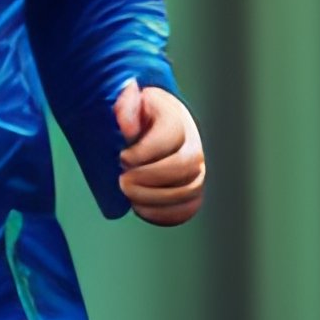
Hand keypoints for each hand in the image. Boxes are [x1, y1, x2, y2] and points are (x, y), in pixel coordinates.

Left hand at [113, 79, 204, 225]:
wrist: (143, 131)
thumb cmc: (131, 118)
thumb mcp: (125, 104)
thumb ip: (126, 105)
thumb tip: (129, 118)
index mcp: (176, 117)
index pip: (171, 135)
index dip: (145, 151)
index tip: (122, 157)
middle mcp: (193, 143)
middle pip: (187, 164)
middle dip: (151, 178)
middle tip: (122, 181)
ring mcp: (197, 169)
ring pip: (191, 189)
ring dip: (156, 198)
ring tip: (129, 195)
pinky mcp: (191, 192)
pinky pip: (189, 208)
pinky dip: (165, 214)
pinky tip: (140, 208)